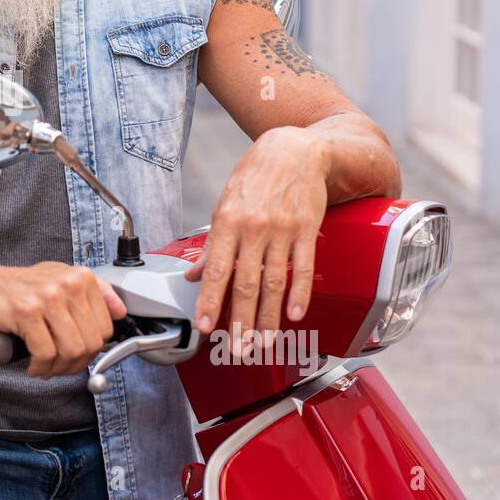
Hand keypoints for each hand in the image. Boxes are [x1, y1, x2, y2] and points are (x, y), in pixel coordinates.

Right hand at [0, 258, 126, 376]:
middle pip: (91, 343)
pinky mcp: (26, 311)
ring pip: (71, 351)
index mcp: (80, 277)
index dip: (92, 350)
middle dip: (75, 364)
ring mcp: (47, 297)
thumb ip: (93, 292)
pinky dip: (40, 368)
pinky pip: (46, 354)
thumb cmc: (17, 288)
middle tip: (57, 367)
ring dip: (57, 370)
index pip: (106, 328)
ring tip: (44, 368)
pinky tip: (32, 365)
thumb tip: (120, 312)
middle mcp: (67, 284)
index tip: (75, 355)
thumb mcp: (59, 279)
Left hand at [185, 127, 327, 352]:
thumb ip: (211, 244)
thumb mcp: (225, 205)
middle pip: (246, 283)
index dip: (210, 301)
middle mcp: (254, 228)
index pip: (217, 270)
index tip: (205, 327)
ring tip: (263, 342)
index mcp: (228, 222)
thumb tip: (192, 276)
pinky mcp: (307, 229)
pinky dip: (300, 293)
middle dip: (240, 321)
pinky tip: (294, 315)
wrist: (294, 150)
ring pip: (274, 282)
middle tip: (237, 349)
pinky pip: (304, 267)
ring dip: (268, 317)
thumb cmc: (255, 177)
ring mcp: (282, 230)